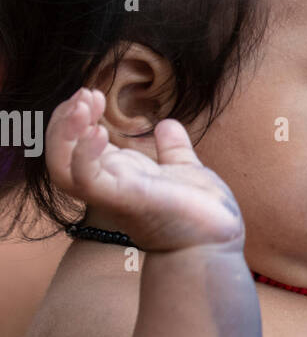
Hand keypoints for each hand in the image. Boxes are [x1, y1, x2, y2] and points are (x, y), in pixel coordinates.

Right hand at [45, 87, 244, 252]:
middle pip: (58, 154)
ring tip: (83, 104)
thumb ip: (173, 149)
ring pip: (60, 168)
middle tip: (85, 94)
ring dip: (64, 133)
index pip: (74, 145)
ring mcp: (113, 194)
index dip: (75, 116)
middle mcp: (108, 185)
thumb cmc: (202, 215)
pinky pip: (87, 180)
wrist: (218, 242)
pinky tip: (99, 131)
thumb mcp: (185, 170)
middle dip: (63, 119)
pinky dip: (84, 154)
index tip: (93, 94)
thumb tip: (167, 124)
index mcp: (118, 175)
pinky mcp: (125, 201)